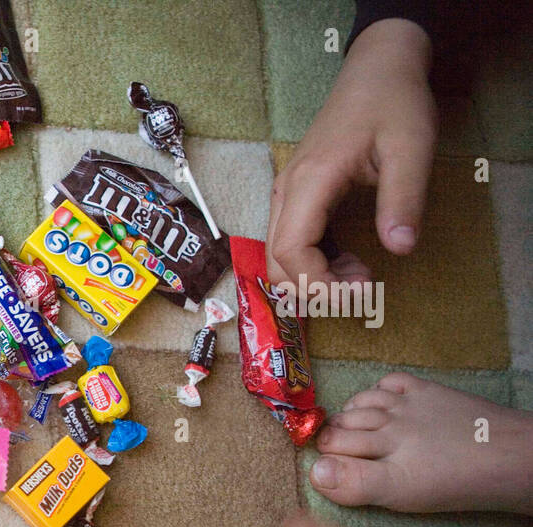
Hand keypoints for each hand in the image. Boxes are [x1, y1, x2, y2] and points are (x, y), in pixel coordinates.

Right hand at [266, 19, 437, 287]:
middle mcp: (288, 191)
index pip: (291, 249)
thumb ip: (404, 199)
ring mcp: (288, 193)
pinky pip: (290, 241)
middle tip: (362, 291)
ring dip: (314, 277)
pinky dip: (314, 262)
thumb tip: (400, 249)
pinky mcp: (296, 195)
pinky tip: (349, 261)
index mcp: (310, 180)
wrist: (376, 70)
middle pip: (277, 260)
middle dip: (314, 287)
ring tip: (360, 276)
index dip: (317, 282)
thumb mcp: (411, 148)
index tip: (358, 293)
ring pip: (280, 255)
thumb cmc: (393, 104)